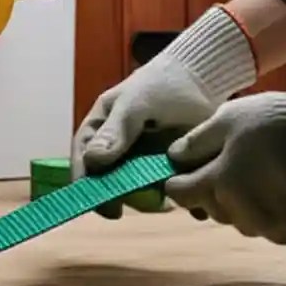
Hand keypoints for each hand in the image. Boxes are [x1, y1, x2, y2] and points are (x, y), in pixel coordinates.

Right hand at [72, 7, 256, 217]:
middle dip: (128, 195)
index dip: (88, 186)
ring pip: (139, 192)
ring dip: (155, 200)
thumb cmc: (161, 85)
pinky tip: (195, 203)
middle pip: (111, 183)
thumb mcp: (137, 103)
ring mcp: (141, 162)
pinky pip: (167, 191)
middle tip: (151, 200)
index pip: (84, 162)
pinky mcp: (167, 169)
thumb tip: (93, 161)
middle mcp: (116, 151)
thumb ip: (117, 131)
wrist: (201, 78)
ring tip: (177, 195)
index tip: (104, 207)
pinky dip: (180, 198)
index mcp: (99, 131)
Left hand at [163, 84, 285, 244]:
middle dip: (212, 190)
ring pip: (238, 221)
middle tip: (229, 167)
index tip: (184, 172)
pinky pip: (267, 230)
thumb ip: (195, 142)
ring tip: (257, 178)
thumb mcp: (227, 119)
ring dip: (240, 205)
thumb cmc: (274, 120)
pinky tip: (278, 193)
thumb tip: (173, 158)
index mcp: (217, 183)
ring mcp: (266, 225)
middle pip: (210, 207)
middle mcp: (238, 211)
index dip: (177, 181)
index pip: (179, 193)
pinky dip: (268, 216)